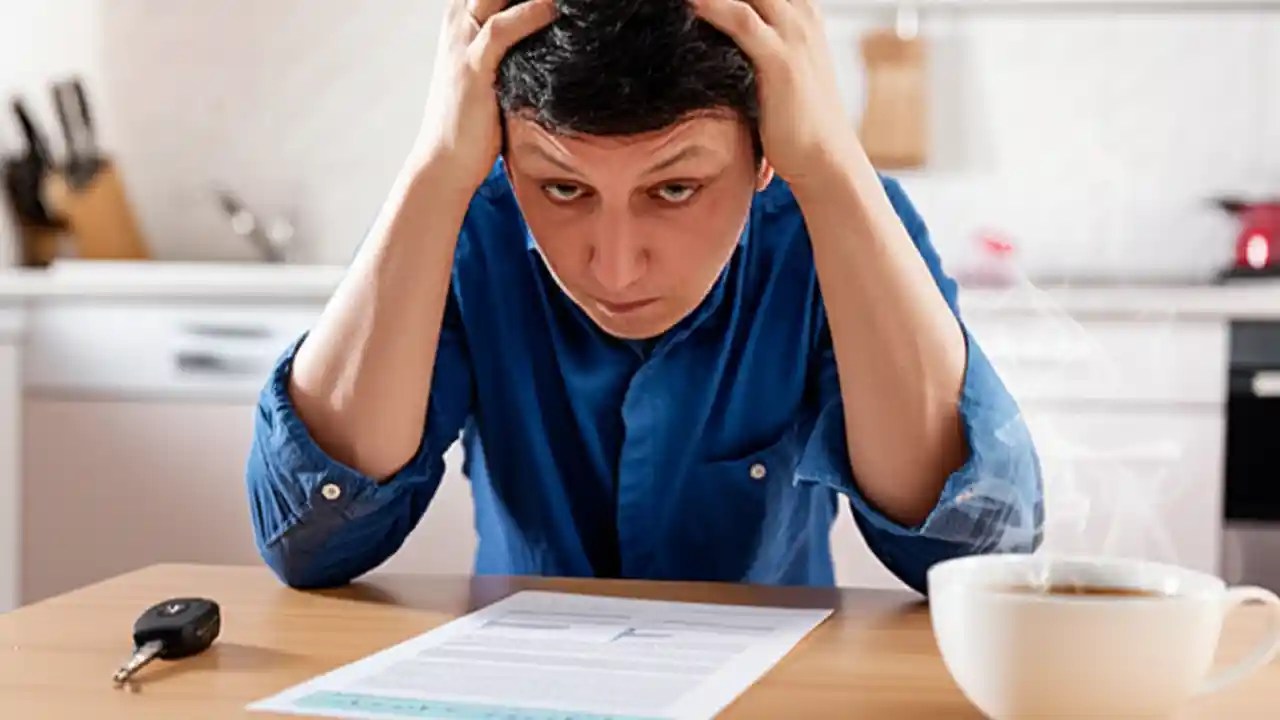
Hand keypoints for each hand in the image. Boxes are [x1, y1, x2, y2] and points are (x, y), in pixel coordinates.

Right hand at [415, 0, 556, 194]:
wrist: (445, 159)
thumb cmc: (473, 118)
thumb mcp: (493, 70)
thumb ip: (514, 45)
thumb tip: (553, 34)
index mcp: (462, 18)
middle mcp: (458, 22)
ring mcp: (462, 43)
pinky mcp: (472, 68)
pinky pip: (499, 30)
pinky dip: (528, 15)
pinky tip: (551, 10)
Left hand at [690, 0, 861, 189]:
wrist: (825, 157)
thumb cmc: (797, 118)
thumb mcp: (781, 67)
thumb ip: (757, 42)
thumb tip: (717, 40)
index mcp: (803, 11)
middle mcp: (801, 14)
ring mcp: (794, 34)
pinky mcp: (780, 61)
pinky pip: (741, 20)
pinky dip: (711, 6)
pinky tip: (689, 2)